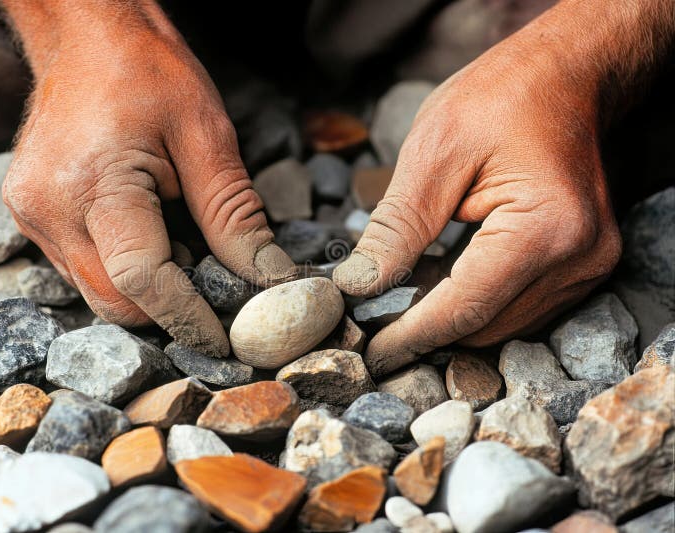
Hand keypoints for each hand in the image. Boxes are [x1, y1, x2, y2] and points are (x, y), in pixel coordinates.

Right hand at [1, 2, 295, 355]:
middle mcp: (48, 208)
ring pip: (95, 292)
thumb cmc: (147, 71)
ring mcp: (31, 215)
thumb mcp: (206, 132)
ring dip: (146, 294)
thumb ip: (233, 213)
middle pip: (114, 301)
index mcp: (92, 182)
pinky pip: (80, 268)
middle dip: (170, 313)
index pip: (142, 280)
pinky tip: (153, 242)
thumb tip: (265, 276)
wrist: (84, 35)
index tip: (226, 338)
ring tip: (188, 262)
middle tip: (219, 302)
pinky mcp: (29, 216)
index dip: (189, 318)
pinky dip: (122, 272)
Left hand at [334, 6, 626, 374]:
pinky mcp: (583, 264)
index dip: (411, 336)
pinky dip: (477, 302)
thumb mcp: (434, 151)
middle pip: (486, 326)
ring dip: (451, 318)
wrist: (564, 75)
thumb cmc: (500, 98)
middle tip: (372, 320)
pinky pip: (520, 306)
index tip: (370, 354)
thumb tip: (358, 286)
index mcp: (545, 229)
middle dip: (425, 330)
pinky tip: (440, 280)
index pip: (465, 308)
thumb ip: (397, 226)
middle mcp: (579, 259)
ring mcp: (588, 265)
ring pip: (503, 324)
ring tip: (402, 295)